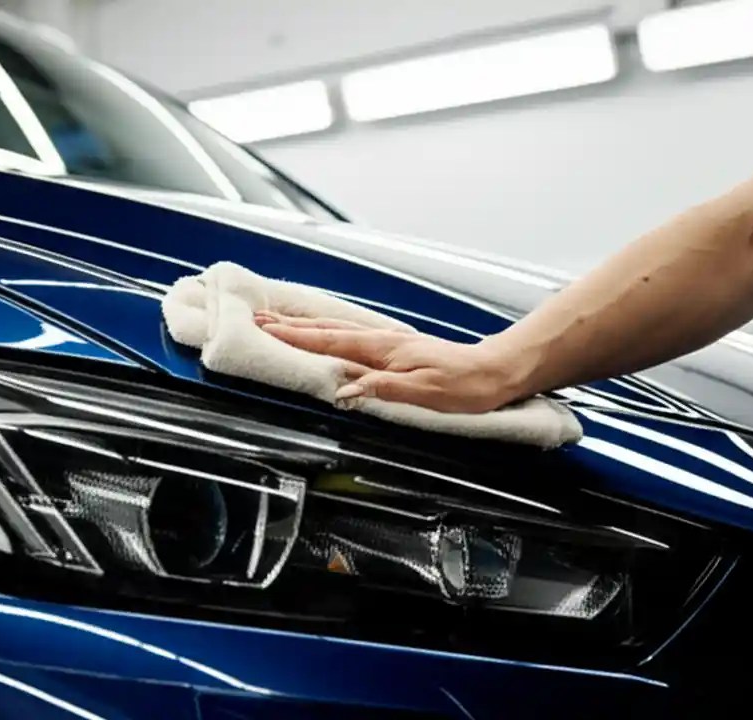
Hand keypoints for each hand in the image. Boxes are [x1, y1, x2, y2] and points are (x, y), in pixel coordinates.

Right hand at [254, 311, 524, 412]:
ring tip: (280, 322)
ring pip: (337, 329)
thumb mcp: (423, 394)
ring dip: (306, 326)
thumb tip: (343, 390)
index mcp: (383, 350)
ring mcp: (388, 341)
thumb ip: (380, 389)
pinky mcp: (395, 347)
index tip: (265, 330)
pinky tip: (324, 332)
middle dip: (290, 326)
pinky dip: (328, 330)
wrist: (494, 371)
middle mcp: (382, 340)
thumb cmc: (463, 386)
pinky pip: (351, 333)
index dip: (295, 338)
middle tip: (258, 319)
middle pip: (327, 330)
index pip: (329, 343)